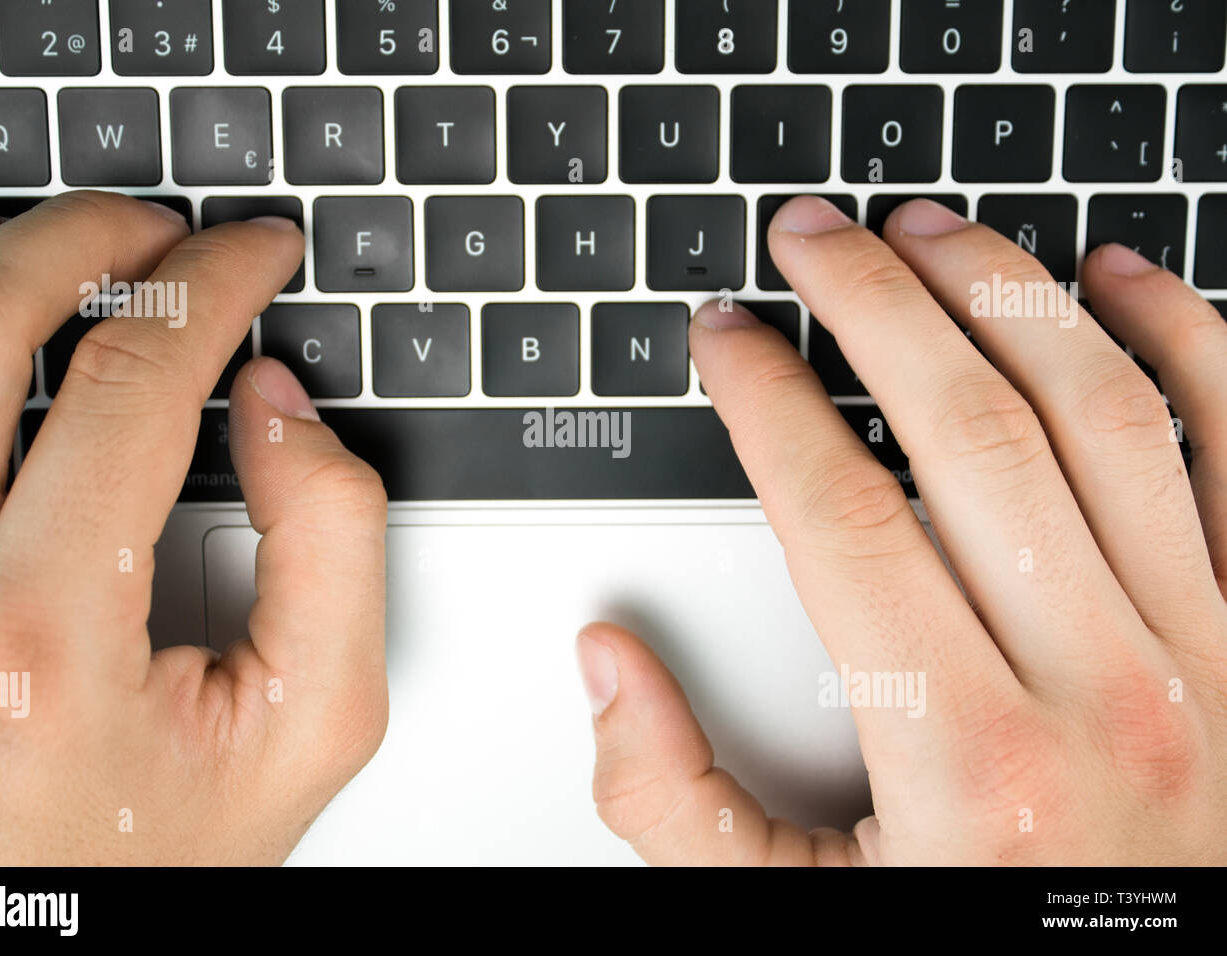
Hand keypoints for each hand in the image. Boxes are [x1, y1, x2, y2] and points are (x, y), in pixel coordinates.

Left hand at [0, 192, 387, 863]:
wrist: (27, 926)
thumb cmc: (153, 846)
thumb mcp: (310, 723)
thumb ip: (333, 548)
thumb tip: (278, 408)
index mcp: (35, 646)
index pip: (130, 388)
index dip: (213, 285)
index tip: (252, 253)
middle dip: (79, 236)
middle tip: (156, 226)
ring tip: (47, 249)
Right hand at [577, 196, 1226, 865]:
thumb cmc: (982, 938)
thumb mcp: (796, 910)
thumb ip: (672, 801)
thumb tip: (608, 667)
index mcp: (966, 758)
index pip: (838, 515)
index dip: (765, 401)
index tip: (726, 338)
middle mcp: (1103, 691)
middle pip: (967, 429)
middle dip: (870, 304)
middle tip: (812, 237)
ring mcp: (1205, 654)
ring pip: (1103, 412)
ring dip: (1008, 295)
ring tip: (932, 233)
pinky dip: (1189, 341)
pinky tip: (1121, 282)